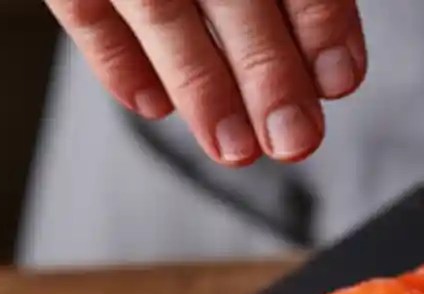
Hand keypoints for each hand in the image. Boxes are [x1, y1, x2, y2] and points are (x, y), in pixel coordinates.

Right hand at [45, 0, 366, 164]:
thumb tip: (322, 71)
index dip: (318, 22)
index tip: (339, 82)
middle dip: (267, 72)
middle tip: (294, 139)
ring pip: (159, 8)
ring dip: (200, 86)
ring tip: (235, 148)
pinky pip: (84, 10)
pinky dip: (117, 62)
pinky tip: (154, 107)